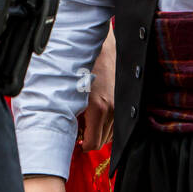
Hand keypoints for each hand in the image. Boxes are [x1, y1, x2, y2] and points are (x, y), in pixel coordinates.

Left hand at [80, 27, 115, 151]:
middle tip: (78, 128)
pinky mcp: (123, 98)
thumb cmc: (80, 65)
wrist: (99, 45)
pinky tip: (96, 112)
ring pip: (111, 132)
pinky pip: (116, 121)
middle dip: (89, 137)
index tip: (76, 141)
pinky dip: (106, 122)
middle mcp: (112, 108)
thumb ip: (70, 116)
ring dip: (98, 130)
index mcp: (98, 108)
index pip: (94, 144)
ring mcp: (120, 104)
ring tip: (86, 119)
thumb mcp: (69, 93)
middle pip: (103, 140)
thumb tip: (69, 132)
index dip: (83, 146)